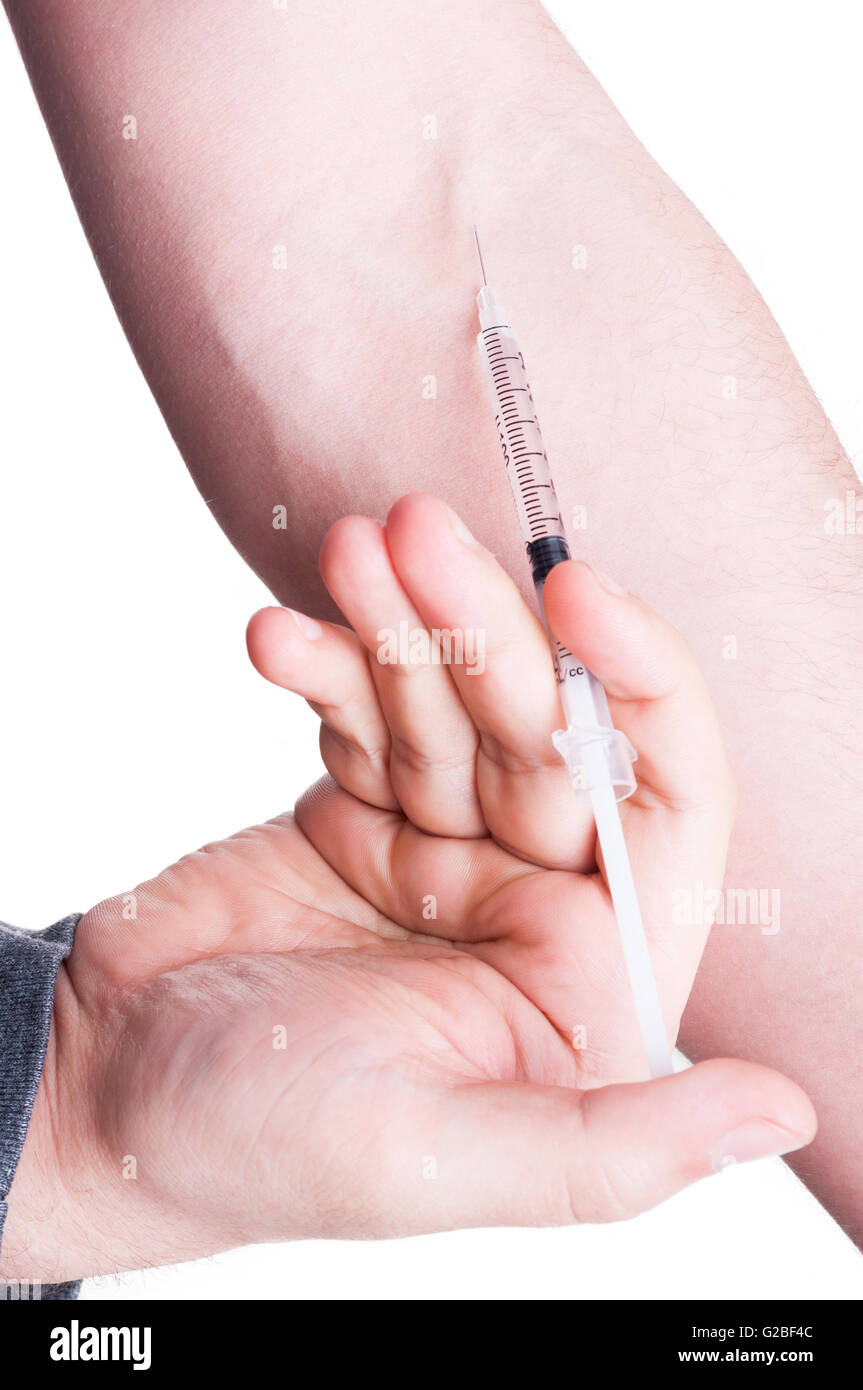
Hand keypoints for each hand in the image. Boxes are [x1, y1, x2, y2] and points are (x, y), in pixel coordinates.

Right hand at [3, 497, 813, 1282]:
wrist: (97, 1095)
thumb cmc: (261, 1147)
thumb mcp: (437, 1158)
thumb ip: (615, 1147)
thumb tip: (785, 1114)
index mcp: (585, 981)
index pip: (664, 801)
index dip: (636, 684)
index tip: (574, 593)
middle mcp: (529, 907)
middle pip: (540, 728)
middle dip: (481, 627)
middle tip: (413, 532)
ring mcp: (439, 852)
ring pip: (450, 700)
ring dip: (400, 620)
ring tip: (351, 551)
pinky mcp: (355, 813)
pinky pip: (362, 710)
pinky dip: (325, 665)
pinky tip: (276, 636)